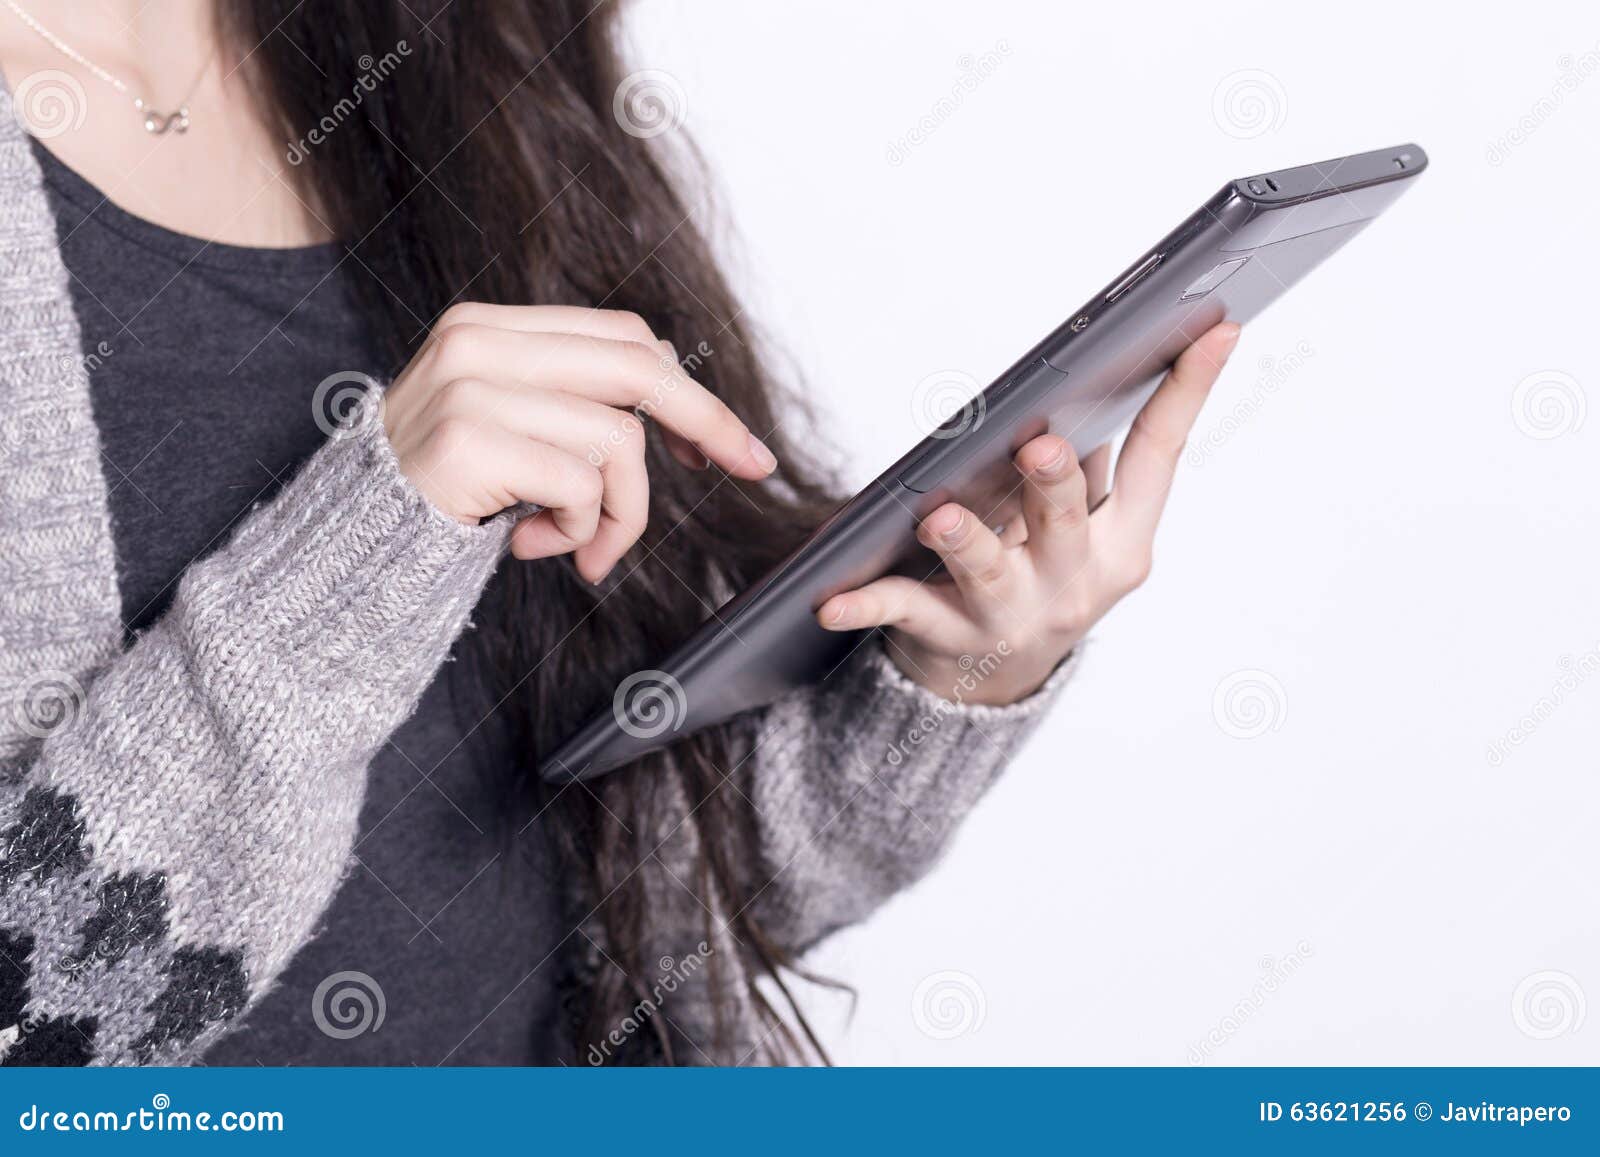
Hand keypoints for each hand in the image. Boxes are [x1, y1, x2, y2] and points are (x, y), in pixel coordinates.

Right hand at [382, 302, 775, 581]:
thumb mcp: (512, 427)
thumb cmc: (445, 491)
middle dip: (709, 422)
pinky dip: (580, 532)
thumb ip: (576, 405)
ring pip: (619, 443)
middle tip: (750, 467)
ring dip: (621, 516)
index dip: (689, 391)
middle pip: (640, 369)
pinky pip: (581, 487)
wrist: (352, 541)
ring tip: (580, 548)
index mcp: (494, 325)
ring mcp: (471, 388)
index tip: (729, 445)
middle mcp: (481, 341)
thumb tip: (682, 426)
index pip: (625, 337)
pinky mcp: (468, 443)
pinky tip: (534, 546)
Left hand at [818, 322, 1240, 705]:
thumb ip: (1095, 461)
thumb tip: (1110, 364)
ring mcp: (1015, 615)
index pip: (1162, 458)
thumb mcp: (1084, 525)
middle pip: (1068, 521)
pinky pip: (905, 613)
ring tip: (938, 515)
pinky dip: (867, 605)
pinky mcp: (951, 636)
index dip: (1187, 393)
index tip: (1216, 328)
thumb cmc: (1039, 570)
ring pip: (990, 572)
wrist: (996, 676)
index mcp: (1122, 542)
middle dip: (1052, 483)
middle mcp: (1077, 582)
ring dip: (965, 540)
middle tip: (1038, 447)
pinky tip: (830, 603)